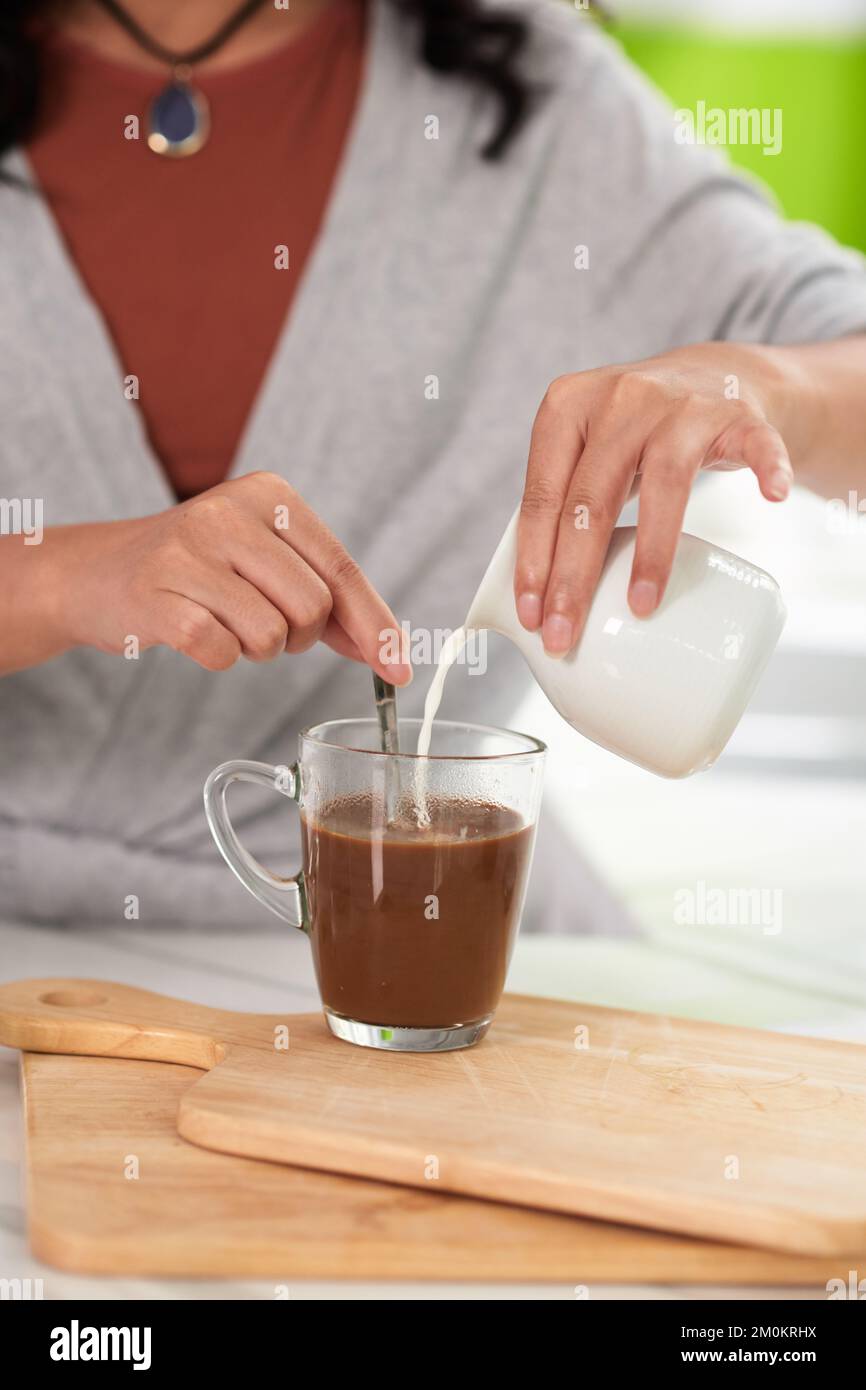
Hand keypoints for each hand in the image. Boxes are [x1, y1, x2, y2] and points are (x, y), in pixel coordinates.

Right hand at [45, 472, 411, 680]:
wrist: (96, 573)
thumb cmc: (196, 571)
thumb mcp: (264, 562)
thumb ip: (328, 600)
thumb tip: (391, 649)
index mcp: (269, 495)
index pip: (342, 570)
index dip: (376, 627)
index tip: (399, 669)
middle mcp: (229, 512)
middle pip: (314, 607)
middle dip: (300, 638)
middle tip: (265, 627)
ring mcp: (189, 551)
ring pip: (273, 635)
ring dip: (257, 649)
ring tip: (224, 622)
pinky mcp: (158, 595)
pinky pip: (222, 653)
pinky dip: (219, 658)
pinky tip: (195, 632)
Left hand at [515, 343, 792, 654]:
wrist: (709, 377)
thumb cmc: (634, 433)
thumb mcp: (584, 450)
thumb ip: (559, 502)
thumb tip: (534, 597)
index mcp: (566, 407)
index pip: (542, 496)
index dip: (534, 560)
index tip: (531, 616)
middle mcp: (621, 398)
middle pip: (591, 499)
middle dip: (574, 577)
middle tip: (567, 635)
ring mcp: (681, 406)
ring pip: (665, 482)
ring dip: (652, 552)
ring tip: (641, 605)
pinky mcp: (737, 415)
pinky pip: (756, 444)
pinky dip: (768, 468)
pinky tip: (772, 497)